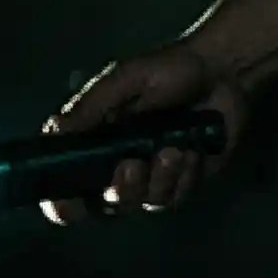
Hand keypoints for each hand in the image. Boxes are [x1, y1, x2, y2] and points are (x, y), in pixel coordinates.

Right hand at [40, 42, 248, 224]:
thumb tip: (55, 131)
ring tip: (174, 148)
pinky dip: (184, 175)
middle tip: (132, 163)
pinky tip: (192, 149)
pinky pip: (177, 197)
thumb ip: (89, 108)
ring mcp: (150, 179)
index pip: (64, 190)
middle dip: (120, 189)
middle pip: (105, 207)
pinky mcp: (181, 183)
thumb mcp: (122, 80)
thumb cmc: (166, 70)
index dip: (62, 205)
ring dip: (158, 180)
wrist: (222, 69)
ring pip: (143, 203)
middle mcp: (115, 170)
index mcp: (90, 146)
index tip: (71, 205)